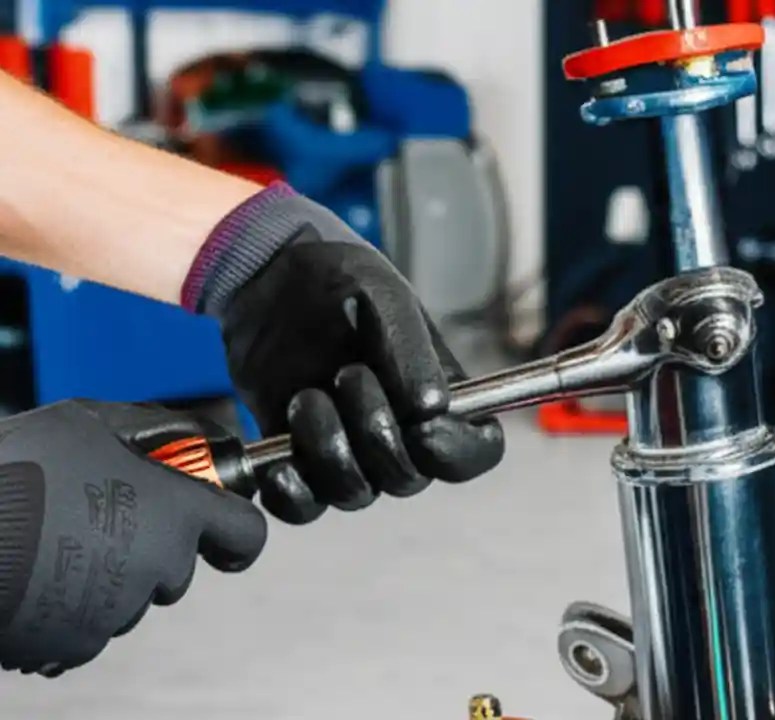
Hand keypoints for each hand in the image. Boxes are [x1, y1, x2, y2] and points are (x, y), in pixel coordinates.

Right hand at [0, 401, 265, 677]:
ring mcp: (121, 609)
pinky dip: (70, 612)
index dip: (233, 532)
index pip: (245, 534)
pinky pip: (90, 628)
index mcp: (178, 511)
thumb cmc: (21, 466)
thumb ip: (151, 430)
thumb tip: (190, 433)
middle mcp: (162, 565)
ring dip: (108, 579)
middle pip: (178, 568)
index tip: (217, 533)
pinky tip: (35, 580)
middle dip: (152, 552)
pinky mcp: (78, 643)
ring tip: (53, 547)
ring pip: (132, 599)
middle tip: (96, 523)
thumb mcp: (89, 422)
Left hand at [198, 188, 503, 524]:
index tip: (424, 426)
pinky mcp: (302, 464)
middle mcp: (404, 438)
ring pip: (355, 491)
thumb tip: (433, 410)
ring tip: (306, 395)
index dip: (456, 451)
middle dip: (376, 432)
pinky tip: (278, 461)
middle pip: (408, 477)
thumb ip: (411, 352)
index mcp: (443, 400)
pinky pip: (305, 507)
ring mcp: (353, 455)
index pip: (475, 453)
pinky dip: (292, 492)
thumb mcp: (385, 300)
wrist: (274, 281)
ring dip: (328, 448)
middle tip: (348, 374)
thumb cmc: (342, 285)